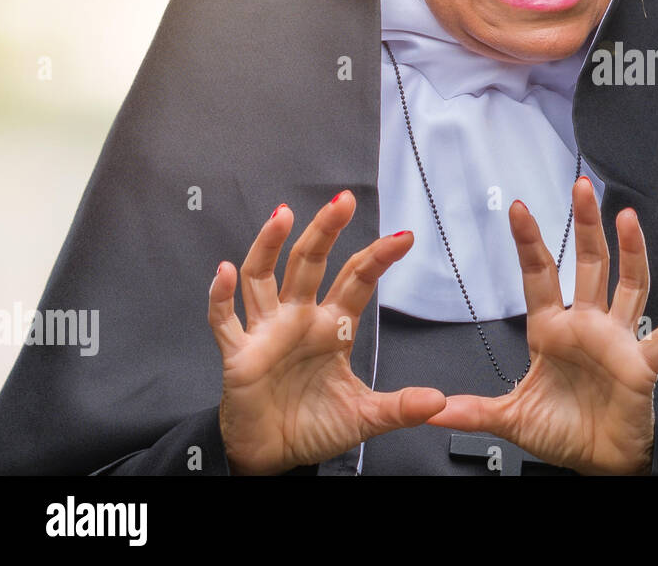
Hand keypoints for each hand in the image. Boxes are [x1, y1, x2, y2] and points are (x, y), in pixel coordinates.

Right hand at [207, 191, 445, 474]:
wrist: (272, 456)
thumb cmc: (313, 426)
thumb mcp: (363, 417)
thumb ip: (399, 407)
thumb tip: (438, 402)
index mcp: (332, 327)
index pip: (356, 280)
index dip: (377, 258)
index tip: (404, 237)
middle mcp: (299, 320)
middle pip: (310, 264)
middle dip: (325, 231)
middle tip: (342, 201)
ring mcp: (266, 333)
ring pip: (263, 278)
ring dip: (269, 246)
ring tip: (282, 216)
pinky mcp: (238, 354)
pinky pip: (224, 320)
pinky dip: (220, 296)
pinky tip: (224, 272)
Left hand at [427, 177, 657, 474]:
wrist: (599, 462)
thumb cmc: (563, 432)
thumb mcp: (512, 419)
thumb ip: (475, 411)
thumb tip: (432, 410)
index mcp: (553, 331)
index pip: (540, 277)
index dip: (529, 242)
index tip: (517, 208)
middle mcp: (588, 326)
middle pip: (588, 265)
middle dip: (584, 226)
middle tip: (580, 187)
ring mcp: (618, 341)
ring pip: (628, 285)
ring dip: (630, 252)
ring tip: (627, 219)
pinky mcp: (642, 365)